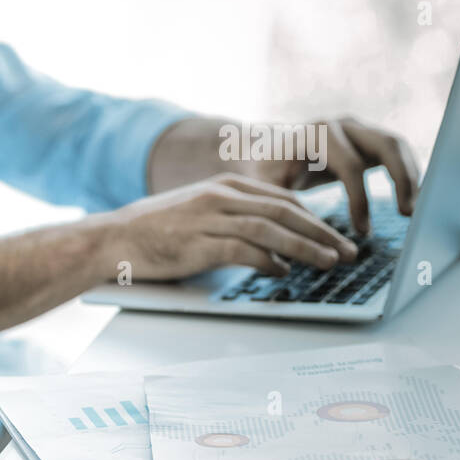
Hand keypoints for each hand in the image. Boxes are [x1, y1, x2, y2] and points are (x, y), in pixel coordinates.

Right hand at [98, 172, 358, 280]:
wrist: (111, 239)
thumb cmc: (151, 231)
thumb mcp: (197, 214)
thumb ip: (232, 222)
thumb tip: (270, 250)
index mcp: (224, 186)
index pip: (283, 198)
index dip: (315, 218)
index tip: (334, 236)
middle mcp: (221, 197)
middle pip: (287, 211)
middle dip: (323, 232)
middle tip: (348, 251)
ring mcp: (211, 219)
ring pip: (273, 229)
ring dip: (307, 247)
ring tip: (331, 262)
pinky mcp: (200, 243)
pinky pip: (246, 251)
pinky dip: (269, 262)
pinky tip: (283, 273)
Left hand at [251, 117, 418, 233]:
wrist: (261, 149)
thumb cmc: (261, 171)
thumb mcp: (263, 187)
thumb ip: (280, 205)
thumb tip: (301, 239)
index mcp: (315, 135)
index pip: (351, 165)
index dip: (360, 200)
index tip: (362, 232)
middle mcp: (340, 125)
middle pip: (386, 144)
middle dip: (401, 180)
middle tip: (407, 215)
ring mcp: (356, 128)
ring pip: (396, 146)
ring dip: (411, 176)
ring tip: (413, 211)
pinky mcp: (365, 139)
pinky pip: (395, 153)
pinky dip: (406, 173)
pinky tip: (409, 200)